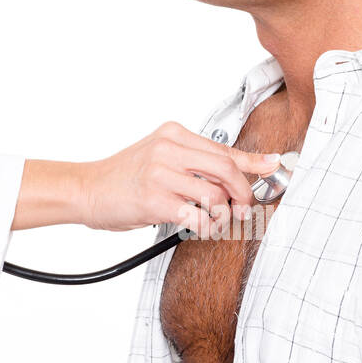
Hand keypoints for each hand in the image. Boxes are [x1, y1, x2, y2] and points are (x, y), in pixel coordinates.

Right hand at [79, 122, 280, 237]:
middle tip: (243, 210)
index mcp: (172, 134)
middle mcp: (168, 148)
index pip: (223, 149)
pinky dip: (207, 227)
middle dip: (243, 194)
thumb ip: (192, 161)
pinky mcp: (155, 199)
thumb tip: (233, 175)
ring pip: (215, 194)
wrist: (87, 189)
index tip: (274, 166)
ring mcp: (161, 173)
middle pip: (226, 169)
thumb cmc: (123, 178)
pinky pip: (198, 216)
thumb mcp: (159, 158)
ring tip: (214, 222)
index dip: (253, 162)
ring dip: (222, 215)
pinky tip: (200, 228)